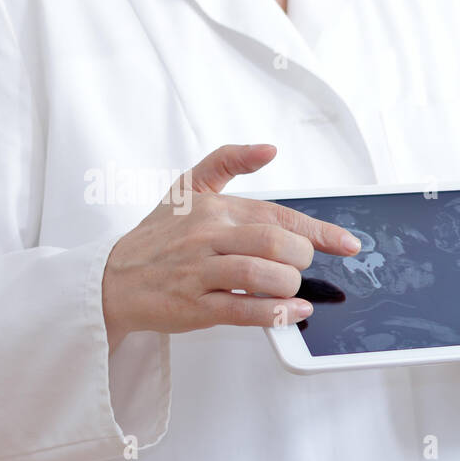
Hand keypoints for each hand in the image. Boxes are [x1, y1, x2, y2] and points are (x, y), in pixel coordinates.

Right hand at [102, 144, 360, 351]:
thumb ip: (227, 160)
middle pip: (274, 242)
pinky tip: (293, 312)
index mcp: (214, 207)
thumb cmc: (159, 236)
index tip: (348, 244)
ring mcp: (198, 272)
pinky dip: (274, 312)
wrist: (111, 278)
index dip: (320, 231)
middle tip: (300, 266)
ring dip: (288, 284)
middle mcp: (206, 236)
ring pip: (260, 273)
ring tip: (292, 289)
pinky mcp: (193, 306)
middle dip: (300, 257)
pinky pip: (242, 309)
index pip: (278, 215)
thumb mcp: (188, 187)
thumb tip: (269, 148)